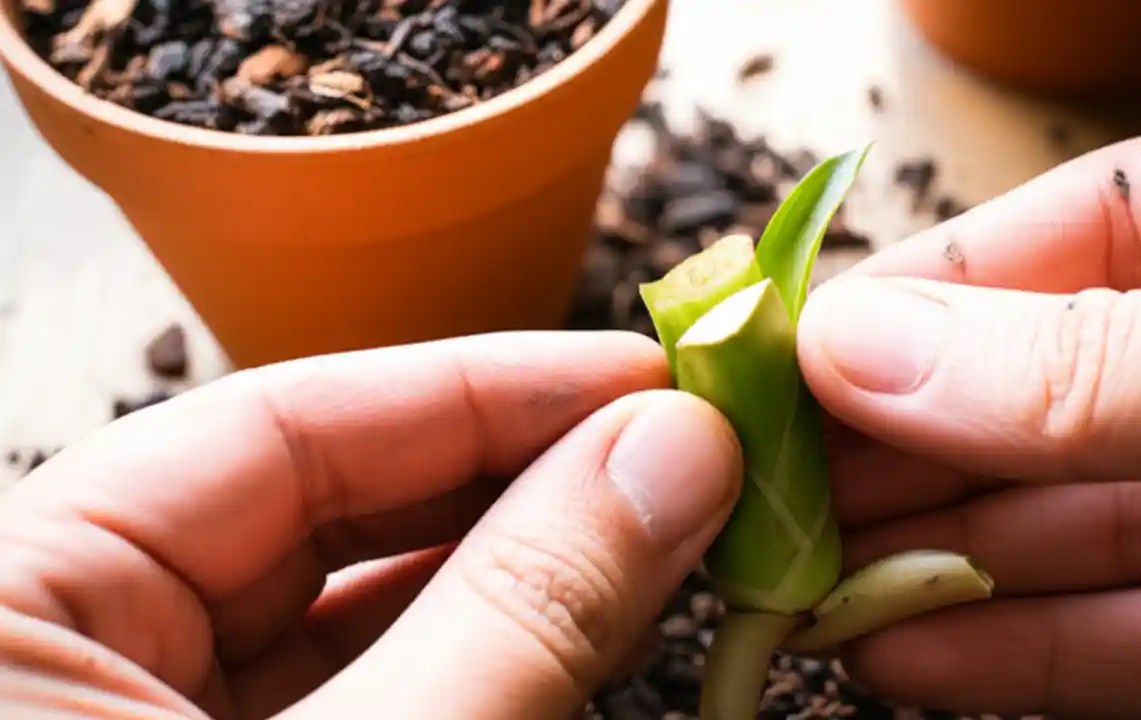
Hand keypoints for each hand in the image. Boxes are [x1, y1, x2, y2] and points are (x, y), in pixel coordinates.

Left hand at [0, 332, 741, 718]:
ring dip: (527, 572)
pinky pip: (371, 691)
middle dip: (523, 478)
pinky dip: (491, 660)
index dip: (482, 387)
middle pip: (331, 508)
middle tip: (682, 453)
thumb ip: (510, 615)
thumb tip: (672, 456)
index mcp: (15, 600)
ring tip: (664, 532)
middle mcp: (71, 646)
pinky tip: (593, 624)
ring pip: (364, 608)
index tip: (644, 374)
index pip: (278, 425)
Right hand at [797, 116, 1140, 718]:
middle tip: (774, 493)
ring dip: (944, 564)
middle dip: (912, 447)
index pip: (1098, 225)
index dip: (939, 281)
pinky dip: (1037, 654)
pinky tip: (913, 657)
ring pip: (1095, 527)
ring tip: (810, 592)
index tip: (798, 345)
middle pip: (1065, 388)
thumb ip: (1102, 365)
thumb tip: (867, 349)